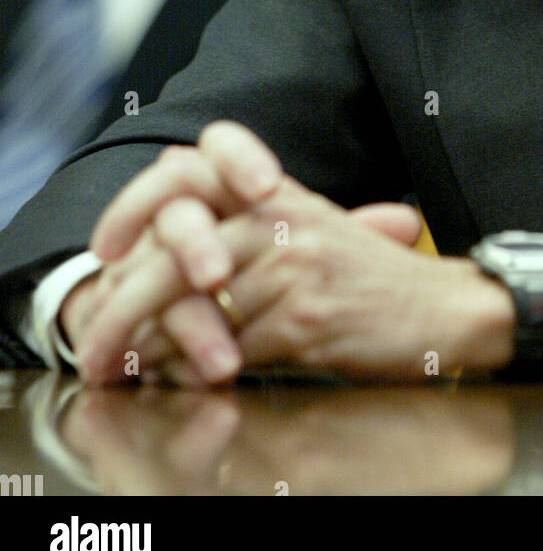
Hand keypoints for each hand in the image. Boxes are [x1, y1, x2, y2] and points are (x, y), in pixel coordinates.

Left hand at [65, 120, 422, 381]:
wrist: (441, 310)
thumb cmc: (371, 279)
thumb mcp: (312, 230)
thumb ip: (247, 232)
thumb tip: (167, 267)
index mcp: (276, 192)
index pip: (188, 169)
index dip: (136, 205)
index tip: (108, 250)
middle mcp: (280, 217)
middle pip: (173, 249)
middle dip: (121, 305)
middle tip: (93, 346)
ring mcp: (293, 264)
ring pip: (192, 304)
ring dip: (150, 347)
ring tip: (122, 371)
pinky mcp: (305, 316)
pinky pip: (228, 347)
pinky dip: (197, 371)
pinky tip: (182, 382)